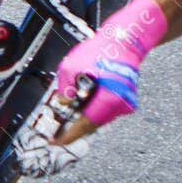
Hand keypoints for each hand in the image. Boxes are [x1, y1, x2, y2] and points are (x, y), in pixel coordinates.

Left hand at [52, 0, 167, 143]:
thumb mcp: (71, 66)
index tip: (55, 142)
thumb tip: (64, 106)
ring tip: (68, 116)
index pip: (85, 125)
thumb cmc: (101, 50)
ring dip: (84, 119)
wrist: (125, 40)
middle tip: (57, 133)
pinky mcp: (126, 100)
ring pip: (99, 119)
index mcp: (109, 99)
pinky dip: (93, 111)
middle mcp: (120, 106)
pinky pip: (106, 111)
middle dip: (74, 128)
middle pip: (93, 125)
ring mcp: (125, 104)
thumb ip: (65, 89)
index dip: (68, 135)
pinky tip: (83, 104)